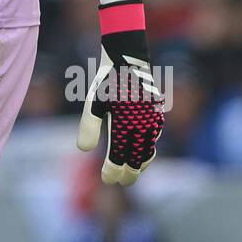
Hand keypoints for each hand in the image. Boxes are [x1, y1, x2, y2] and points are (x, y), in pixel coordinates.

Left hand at [77, 30, 164, 184]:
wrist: (127, 58)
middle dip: (130, 174)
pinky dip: (148, 148)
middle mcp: (142, 127)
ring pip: (149, 150)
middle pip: (138, 160)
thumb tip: (84, 150)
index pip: (119, 159)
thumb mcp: (93, 103)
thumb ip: (89, 127)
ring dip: (141, 162)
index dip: (113, 172)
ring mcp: (152, 121)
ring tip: (133, 171)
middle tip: (123, 183)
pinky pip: (154, 138)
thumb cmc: (107, 81)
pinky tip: (142, 149)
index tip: (107, 180)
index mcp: (125, 127)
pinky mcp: (157, 113)